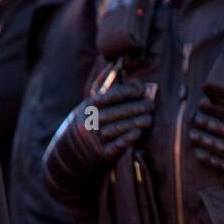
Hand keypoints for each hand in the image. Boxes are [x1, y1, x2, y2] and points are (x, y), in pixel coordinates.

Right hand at [43, 82, 153, 201]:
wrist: (71, 157)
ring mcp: (94, 140)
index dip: (125, 92)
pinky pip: (116, 146)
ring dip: (135, 123)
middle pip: (115, 113)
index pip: (108, 96)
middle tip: (151, 105)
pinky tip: (138, 134)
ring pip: (117, 129)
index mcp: (87, 107)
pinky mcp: (100, 156)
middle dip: (135, 108)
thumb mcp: (89, 105)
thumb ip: (103, 87)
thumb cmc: (87, 124)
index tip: (140, 89)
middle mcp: (88, 122)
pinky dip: (128, 139)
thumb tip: (116, 66)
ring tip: (149, 119)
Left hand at [189, 102, 223, 197]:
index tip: (203, 103)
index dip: (214, 107)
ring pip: (216, 143)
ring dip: (202, 139)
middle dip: (204, 122)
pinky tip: (200, 155)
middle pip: (219, 125)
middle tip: (193, 118)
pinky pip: (221, 163)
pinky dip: (209, 159)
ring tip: (192, 135)